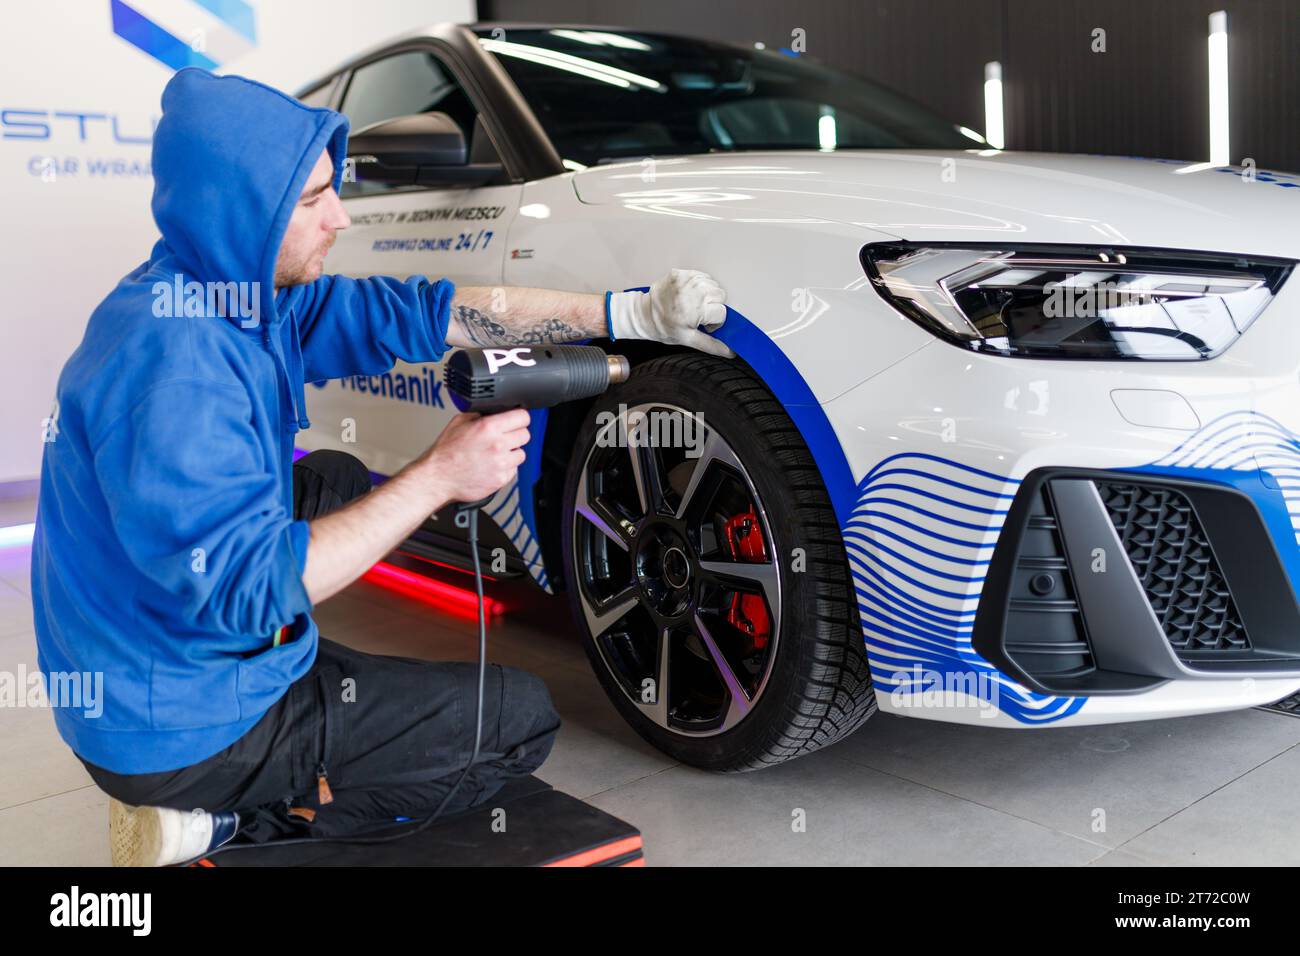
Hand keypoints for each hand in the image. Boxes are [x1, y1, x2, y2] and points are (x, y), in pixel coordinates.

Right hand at [418, 409, 529, 503]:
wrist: (439, 477)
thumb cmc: (446, 452)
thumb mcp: (459, 422)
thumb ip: (480, 414)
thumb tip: (493, 411)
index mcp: (488, 427)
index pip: (522, 417)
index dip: (520, 417)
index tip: (517, 420)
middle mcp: (497, 445)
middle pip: (525, 435)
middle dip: (516, 434)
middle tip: (504, 437)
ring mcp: (501, 463)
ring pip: (522, 453)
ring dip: (512, 452)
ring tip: (496, 453)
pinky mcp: (501, 479)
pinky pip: (514, 470)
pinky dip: (506, 468)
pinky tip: (492, 465)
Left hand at [608, 269, 733, 357]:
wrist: (643, 314)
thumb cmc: (663, 328)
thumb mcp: (688, 339)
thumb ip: (711, 345)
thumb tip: (730, 352)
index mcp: (696, 310)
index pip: (722, 312)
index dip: (715, 321)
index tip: (704, 324)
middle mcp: (693, 292)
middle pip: (720, 296)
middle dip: (713, 306)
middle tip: (698, 314)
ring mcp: (687, 280)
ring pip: (713, 285)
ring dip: (707, 295)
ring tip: (693, 304)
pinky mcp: (681, 273)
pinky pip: (702, 276)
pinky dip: (699, 285)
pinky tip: (689, 295)